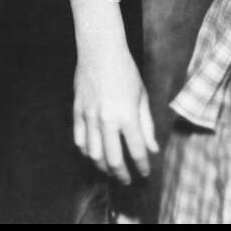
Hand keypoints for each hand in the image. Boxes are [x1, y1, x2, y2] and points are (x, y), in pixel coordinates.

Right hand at [73, 39, 158, 183]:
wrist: (100, 50)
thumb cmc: (125, 71)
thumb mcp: (142, 96)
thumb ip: (146, 125)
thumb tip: (152, 148)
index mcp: (127, 115)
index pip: (136, 150)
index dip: (142, 166)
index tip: (145, 173)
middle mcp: (107, 120)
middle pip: (113, 159)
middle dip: (121, 174)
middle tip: (127, 180)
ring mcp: (90, 117)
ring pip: (93, 154)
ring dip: (103, 167)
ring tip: (110, 170)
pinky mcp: (77, 112)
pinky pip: (79, 140)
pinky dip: (86, 152)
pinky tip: (94, 155)